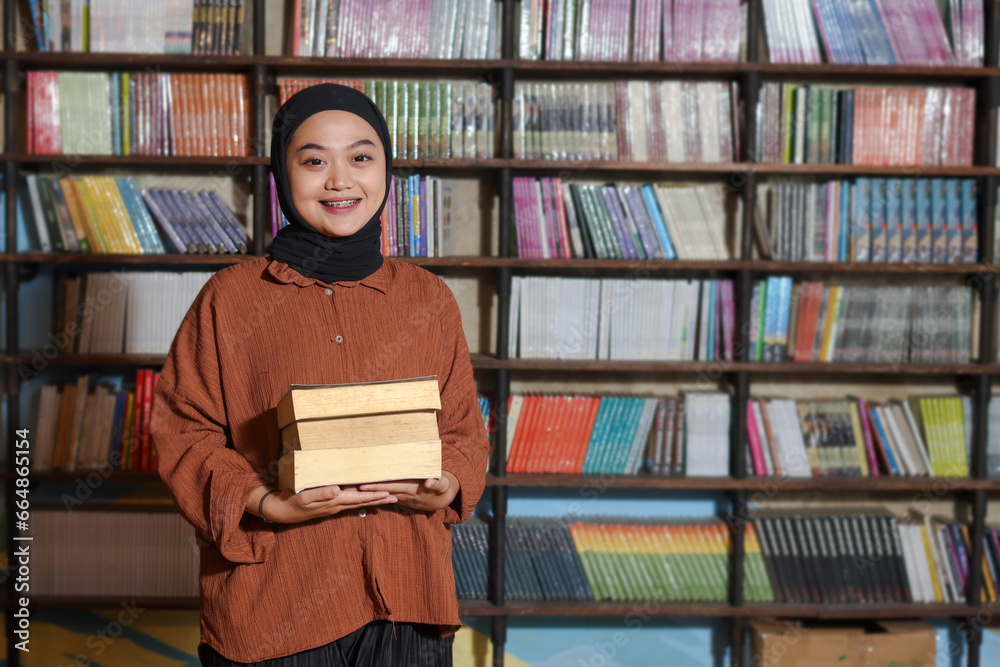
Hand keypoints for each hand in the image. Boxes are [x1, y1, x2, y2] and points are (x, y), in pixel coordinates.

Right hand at [247, 484, 396, 523]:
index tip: (389, 493)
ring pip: (357, 502)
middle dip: (379, 499)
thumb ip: (320, 493)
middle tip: (396, 496)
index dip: (374, 496)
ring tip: (386, 497)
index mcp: (333, 501)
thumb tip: (337, 490)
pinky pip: (349, 501)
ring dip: (372, 500)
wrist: (280, 511)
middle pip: (362, 502)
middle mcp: (336, 505)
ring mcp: (333, 505)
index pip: (358, 498)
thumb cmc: (291, 502)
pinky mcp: (328, 503)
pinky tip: (363, 496)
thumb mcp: (304, 497)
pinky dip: (360, 499)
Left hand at [358, 471, 459, 512]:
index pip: (390, 487)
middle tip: (346, 488)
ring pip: (380, 495)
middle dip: (365, 491)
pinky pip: (383, 495)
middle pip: (381, 492)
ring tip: (348, 489)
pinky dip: (372, 494)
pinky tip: (360, 490)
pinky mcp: (398, 497)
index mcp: (410, 489)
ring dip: (365, 493)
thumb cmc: (441, 487)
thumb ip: (437, 482)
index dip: (376, 486)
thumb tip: (429, 483)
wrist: (441, 499)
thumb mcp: (443, 484)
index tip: (362, 485)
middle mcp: (402, 495)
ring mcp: (399, 497)